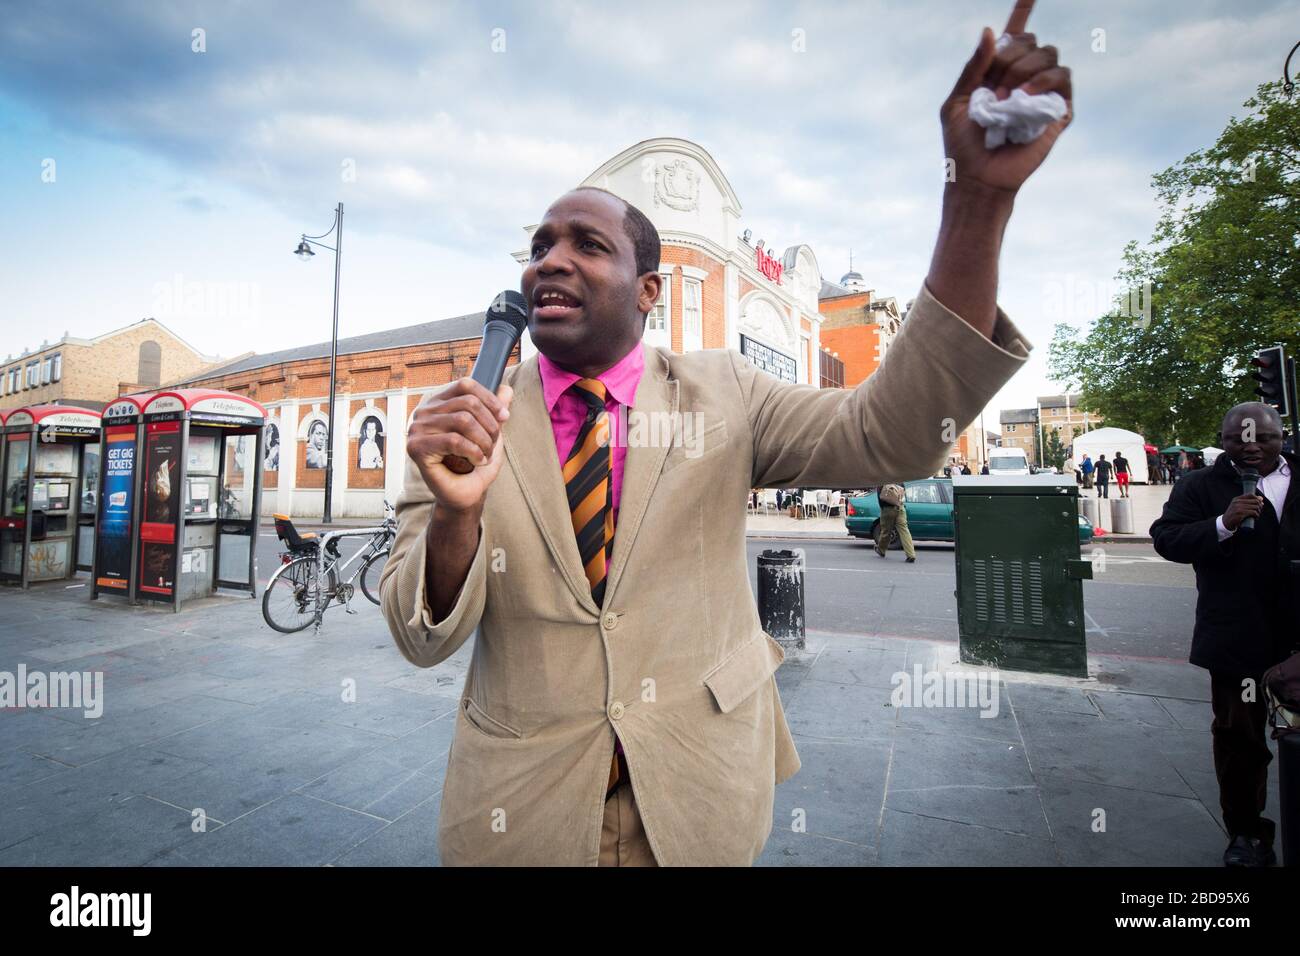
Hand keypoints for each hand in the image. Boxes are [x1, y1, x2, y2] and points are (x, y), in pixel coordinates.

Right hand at [407, 377, 512, 513]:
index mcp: (439, 402)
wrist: (464, 495)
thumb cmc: (474, 463)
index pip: (465, 385)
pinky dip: (474, 452)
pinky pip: (454, 440)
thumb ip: (495, 410)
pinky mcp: (417, 448)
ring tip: (485, 455)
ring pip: (463, 420)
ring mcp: (417, 429)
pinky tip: (477, 461)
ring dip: (483, 441)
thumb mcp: (489, 433)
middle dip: (489, 425)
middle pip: (468, 403)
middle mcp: (424, 412)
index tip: (504, 417)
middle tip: (492, 445)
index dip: (489, 399)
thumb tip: (506, 388)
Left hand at [941, 0, 1071, 196]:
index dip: (1023, 8)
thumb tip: (989, 31)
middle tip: (993, 90)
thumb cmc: (962, 146)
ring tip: (1006, 100)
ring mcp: (1044, 92)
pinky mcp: (1060, 110)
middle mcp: (1024, 78)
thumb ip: (972, 67)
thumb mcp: (956, 102)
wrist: (978, 179)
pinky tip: (1025, 99)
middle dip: (1009, 58)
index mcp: (998, 72)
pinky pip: (1064, 78)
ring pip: (1049, 54)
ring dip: (1024, 71)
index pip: (1015, 34)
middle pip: (1030, 40)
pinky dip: (1044, 82)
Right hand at [1222, 494, 1263, 530]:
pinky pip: (1253, 512)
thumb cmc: (1234, 514)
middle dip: (1260, 506)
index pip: (1250, 495)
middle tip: (1259, 510)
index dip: (1257, 498)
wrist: (1225, 522)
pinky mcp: (1240, 514)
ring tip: (1257, 514)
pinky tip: (1256, 517)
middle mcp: (1237, 502)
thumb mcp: (1238, 506)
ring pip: (1255, 507)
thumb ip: (1247, 502)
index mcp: (1236, 499)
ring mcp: (1238, 508)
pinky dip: (1257, 515)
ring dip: (1259, 511)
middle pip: (1255, 501)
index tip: (1259, 503)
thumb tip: (1261, 498)